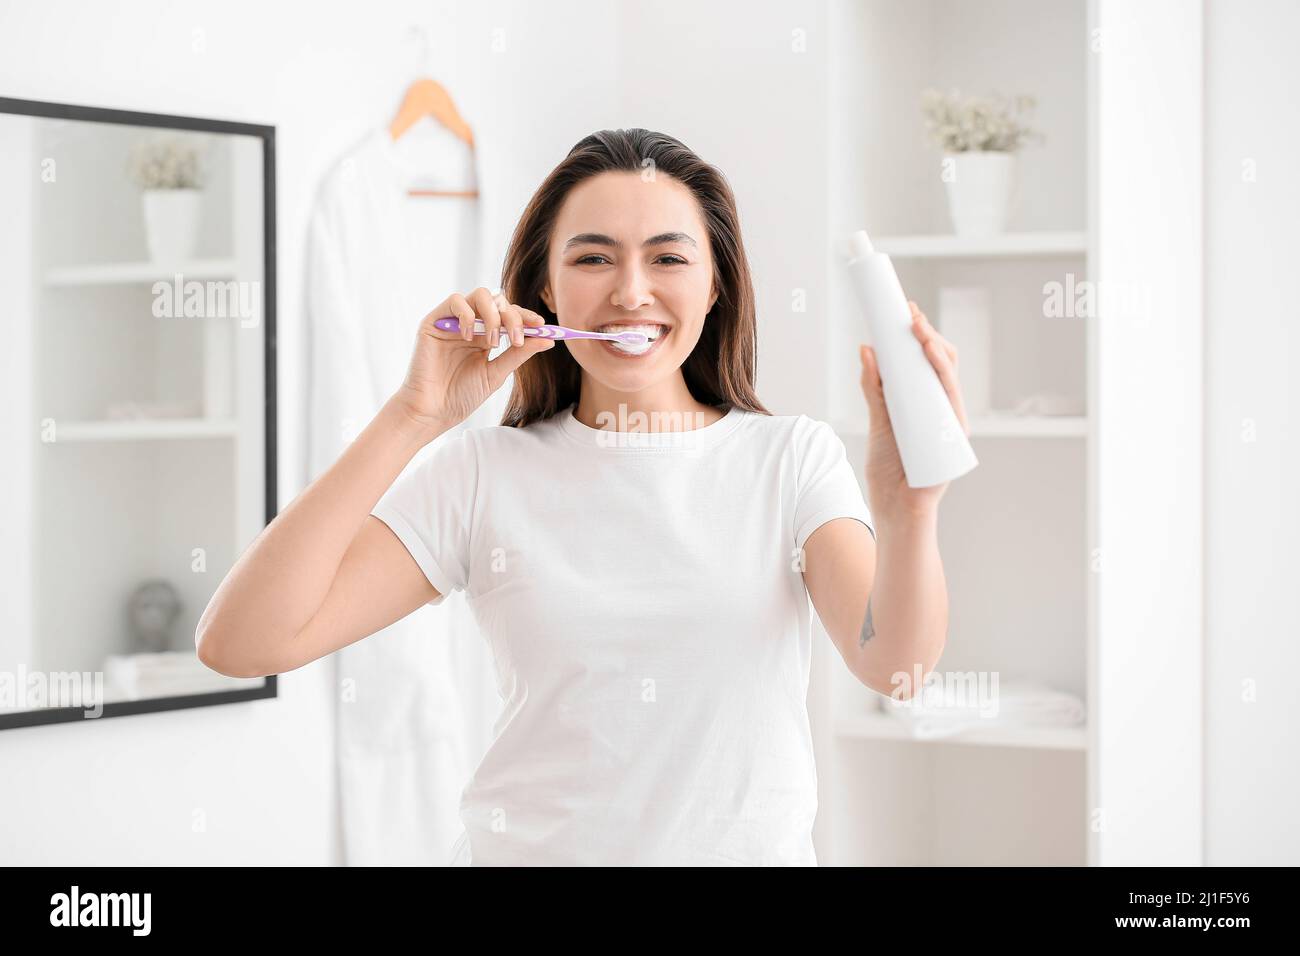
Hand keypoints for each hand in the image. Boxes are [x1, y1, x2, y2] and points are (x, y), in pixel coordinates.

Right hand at [394, 288, 555, 435]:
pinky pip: (455, 300)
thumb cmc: (461, 396)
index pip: (510, 316)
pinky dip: (467, 315)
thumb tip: (548, 339)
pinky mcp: (434, 321)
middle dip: (513, 317)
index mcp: (486, 336)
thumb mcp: (496, 373)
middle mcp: (471, 324)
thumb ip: (519, 354)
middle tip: (517, 339)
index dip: (526, 317)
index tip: (542, 326)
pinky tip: (468, 337)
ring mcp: (453, 321)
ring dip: (493, 315)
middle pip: (499, 302)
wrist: (432, 411)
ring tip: (492, 342)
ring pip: (480, 295)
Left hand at [858, 300, 969, 521]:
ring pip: (949, 378)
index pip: (928, 363)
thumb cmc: (889, 470)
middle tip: (910, 315)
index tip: (905, 311)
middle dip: (929, 336)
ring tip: (918, 330)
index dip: (920, 335)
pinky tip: (929, 361)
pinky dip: (941, 379)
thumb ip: (874, 387)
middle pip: (943, 365)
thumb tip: (867, 349)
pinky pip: (950, 402)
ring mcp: (950, 424)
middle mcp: (943, 411)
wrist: (895, 510)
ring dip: (935, 350)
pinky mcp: (952, 439)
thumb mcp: (878, 421)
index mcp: (927, 405)